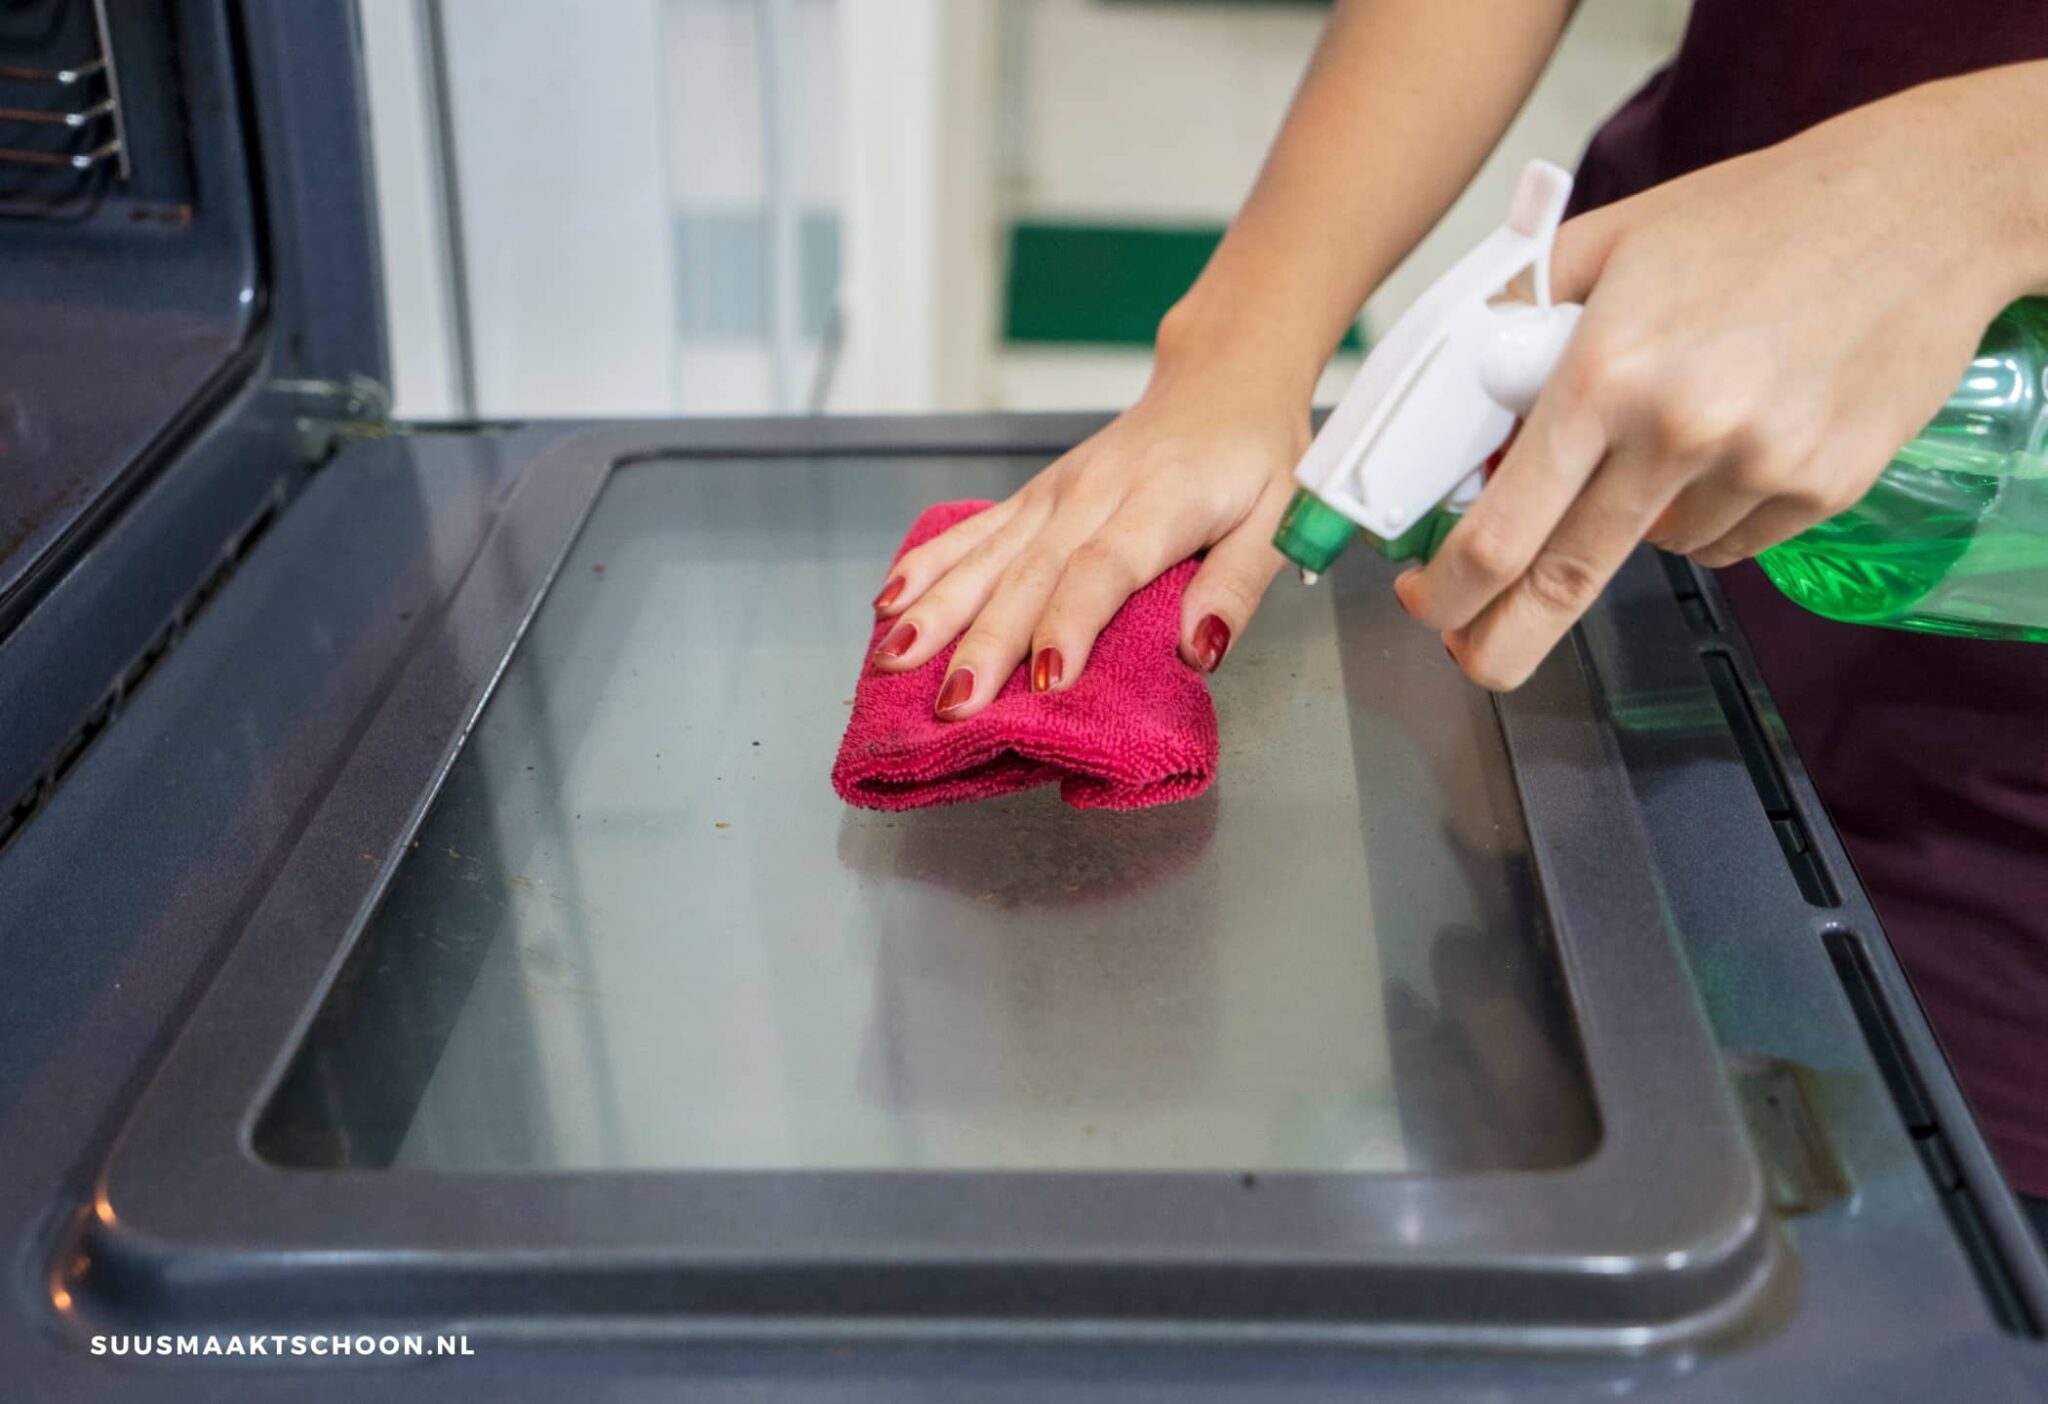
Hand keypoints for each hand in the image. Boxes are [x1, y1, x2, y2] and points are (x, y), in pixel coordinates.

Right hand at [869, 353, 1310, 719]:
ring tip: (895, 656)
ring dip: (939, 609)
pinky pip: (973, 532)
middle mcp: (1094, 493)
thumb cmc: (1256, 458)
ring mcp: (1054, 493)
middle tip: (953, 701)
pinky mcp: (1034, 495)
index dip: (1071, 624)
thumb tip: (1200, 648)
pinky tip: (889, 600)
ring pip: (989, 556)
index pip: (1104, 568)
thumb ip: (1238, 585)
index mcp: (1161, 502)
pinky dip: (927, 565)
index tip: (1046, 680)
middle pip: (1030, 574)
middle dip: (986, 641)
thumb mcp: (1281, 519)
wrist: (1222, 380)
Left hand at [1396, 71, 2045, 688]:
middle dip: (1504, 638)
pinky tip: (1733, 438)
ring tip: (1671, 433)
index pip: (1503, 530)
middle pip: (1565, 584)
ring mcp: (1758, 467)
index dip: (1451, 589)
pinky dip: (1706, 511)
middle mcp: (1678, 432)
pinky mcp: (1823, 488)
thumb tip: (1457, 408)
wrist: (1923, 205)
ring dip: (1628, 524)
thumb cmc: (1759, 215)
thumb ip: (1521, 323)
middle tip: (1478, 655)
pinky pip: (1727, 538)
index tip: (1431, 604)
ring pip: (1651, 550)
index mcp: (1606, 373)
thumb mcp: (1611, 242)